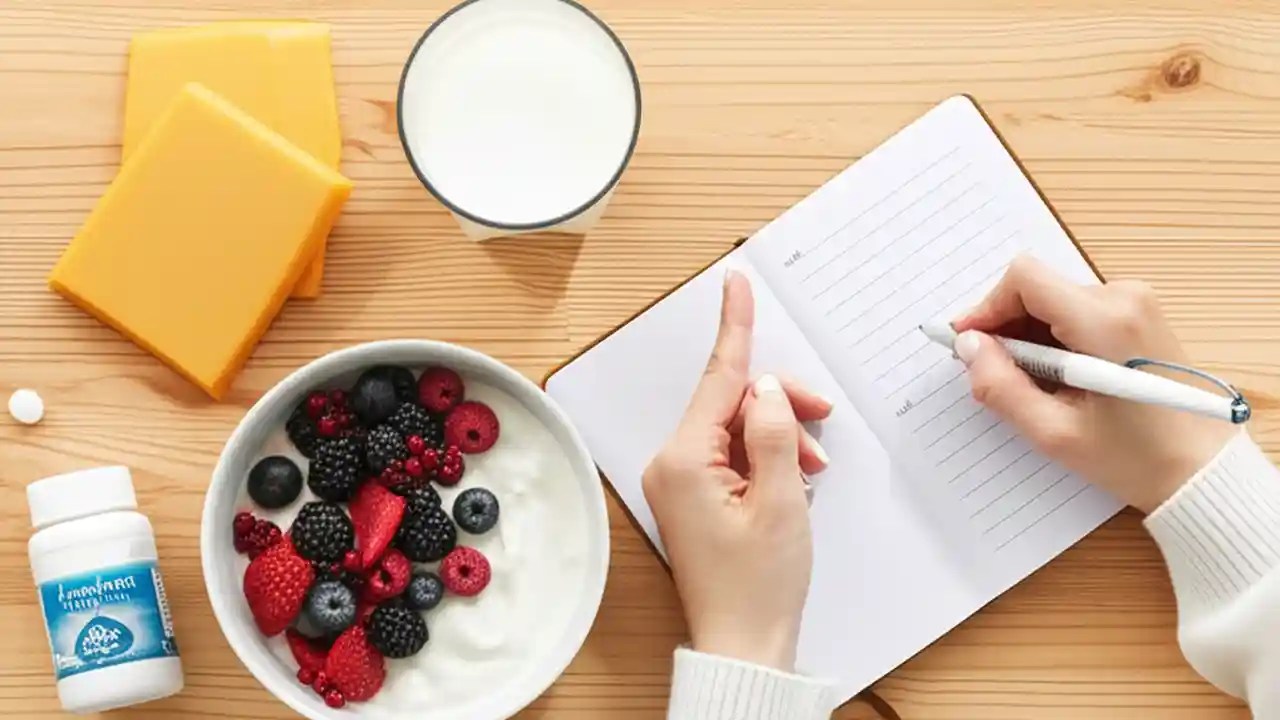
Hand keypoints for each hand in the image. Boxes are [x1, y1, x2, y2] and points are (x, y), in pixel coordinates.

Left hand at [642, 270, 831, 670]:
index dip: (734, 328)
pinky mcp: (695, 496)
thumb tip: (764, 387)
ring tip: (810, 470)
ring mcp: (681, 481)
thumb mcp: (781, 500)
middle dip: (779, 408)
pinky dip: (768, 457)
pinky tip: (794, 478)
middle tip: (819, 426)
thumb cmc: (758, 586)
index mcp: (683, 460)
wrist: (744, 643)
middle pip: (731, 403)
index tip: (735, 285)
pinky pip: (733, 454)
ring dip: (779, 438)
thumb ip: (772, 432)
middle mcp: (672, 464)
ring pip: (737, 428)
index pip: (717, 379)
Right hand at [952, 255, 1236, 512]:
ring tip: (1036, 386)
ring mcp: (1137, 304)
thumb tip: (968, 348)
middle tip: (997, 375)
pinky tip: (1061, 379)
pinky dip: (1056, 338)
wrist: (1203, 470)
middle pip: (1038, 290)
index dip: (987, 307)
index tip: (969, 343)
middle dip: (1007, 328)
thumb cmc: (1136, 458)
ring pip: (1055, 301)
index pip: (1024, 278)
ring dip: (1032, 336)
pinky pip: (1078, 311)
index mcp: (1104, 321)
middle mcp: (1124, 298)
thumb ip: (1000, 386)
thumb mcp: (1054, 433)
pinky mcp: (1141, 315)